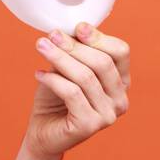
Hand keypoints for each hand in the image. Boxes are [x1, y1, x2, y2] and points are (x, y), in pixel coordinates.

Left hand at [27, 22, 129, 159]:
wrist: (42, 133)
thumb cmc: (55, 100)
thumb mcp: (65, 70)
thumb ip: (72, 53)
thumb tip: (68, 30)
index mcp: (121, 83)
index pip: (120, 52)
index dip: (99, 37)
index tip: (77, 27)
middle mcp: (120, 99)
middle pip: (102, 63)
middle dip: (74, 46)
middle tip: (51, 36)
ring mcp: (108, 115)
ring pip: (85, 77)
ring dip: (60, 58)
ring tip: (41, 47)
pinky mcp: (90, 125)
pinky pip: (72, 93)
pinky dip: (53, 80)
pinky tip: (39, 74)